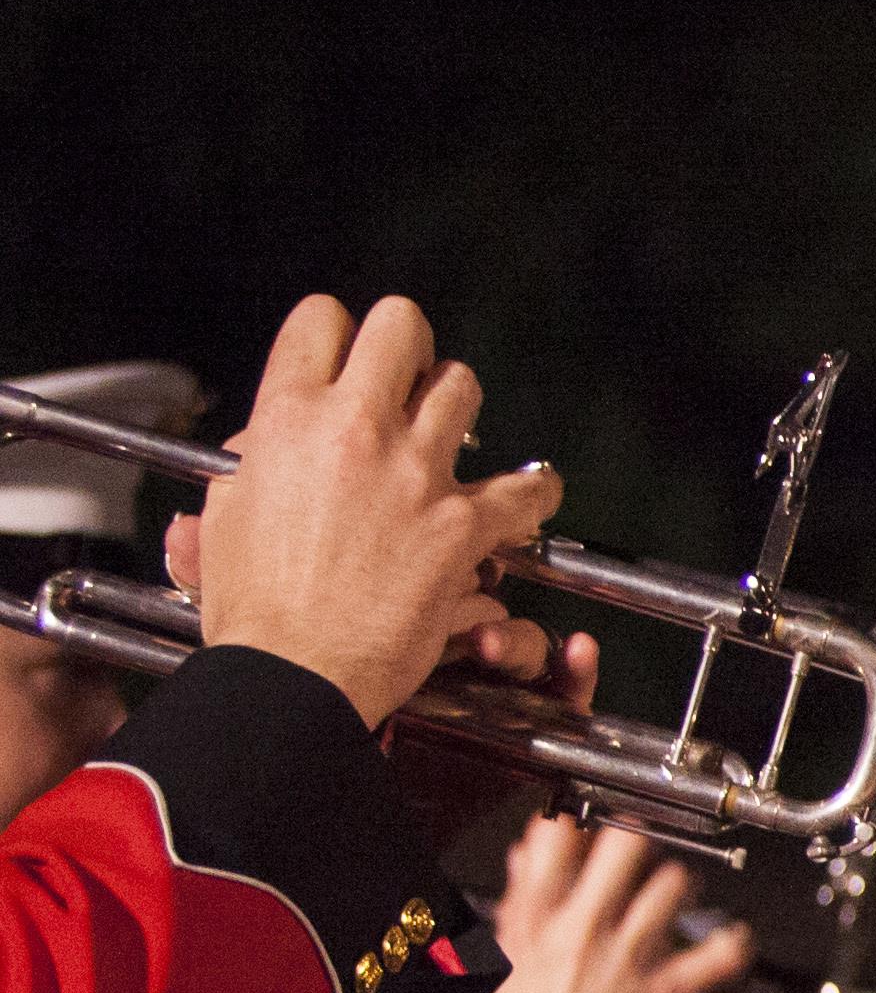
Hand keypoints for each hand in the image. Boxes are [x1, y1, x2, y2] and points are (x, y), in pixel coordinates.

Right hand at [179, 297, 561, 728]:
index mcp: (285, 417)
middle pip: (401, 326)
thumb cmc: (254, 609)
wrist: (292, 672)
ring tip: (451, 437)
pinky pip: (525, 486)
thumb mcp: (225, 515)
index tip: (351, 358)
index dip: (340, 333)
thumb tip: (257, 450)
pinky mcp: (461, 522)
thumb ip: (249, 466)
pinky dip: (532, 493)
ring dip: (458, 408)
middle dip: (408, 348)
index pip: (321, 320)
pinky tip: (526, 500)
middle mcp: (353, 428)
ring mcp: (413, 470)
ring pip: (462, 386)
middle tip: (407, 380)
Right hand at [460, 815, 752, 992]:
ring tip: (681, 893)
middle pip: (623, 847)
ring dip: (682, 886)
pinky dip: (734, 946)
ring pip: (672, 885)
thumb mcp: (495, 980)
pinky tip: (732, 943)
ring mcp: (626, 959)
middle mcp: (580, 933)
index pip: (551, 842)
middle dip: (638, 839)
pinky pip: (719, 953)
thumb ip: (514, 917)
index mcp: (531, 928)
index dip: (573, 820)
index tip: (584, 820)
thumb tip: (523, 867)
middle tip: (642, 849)